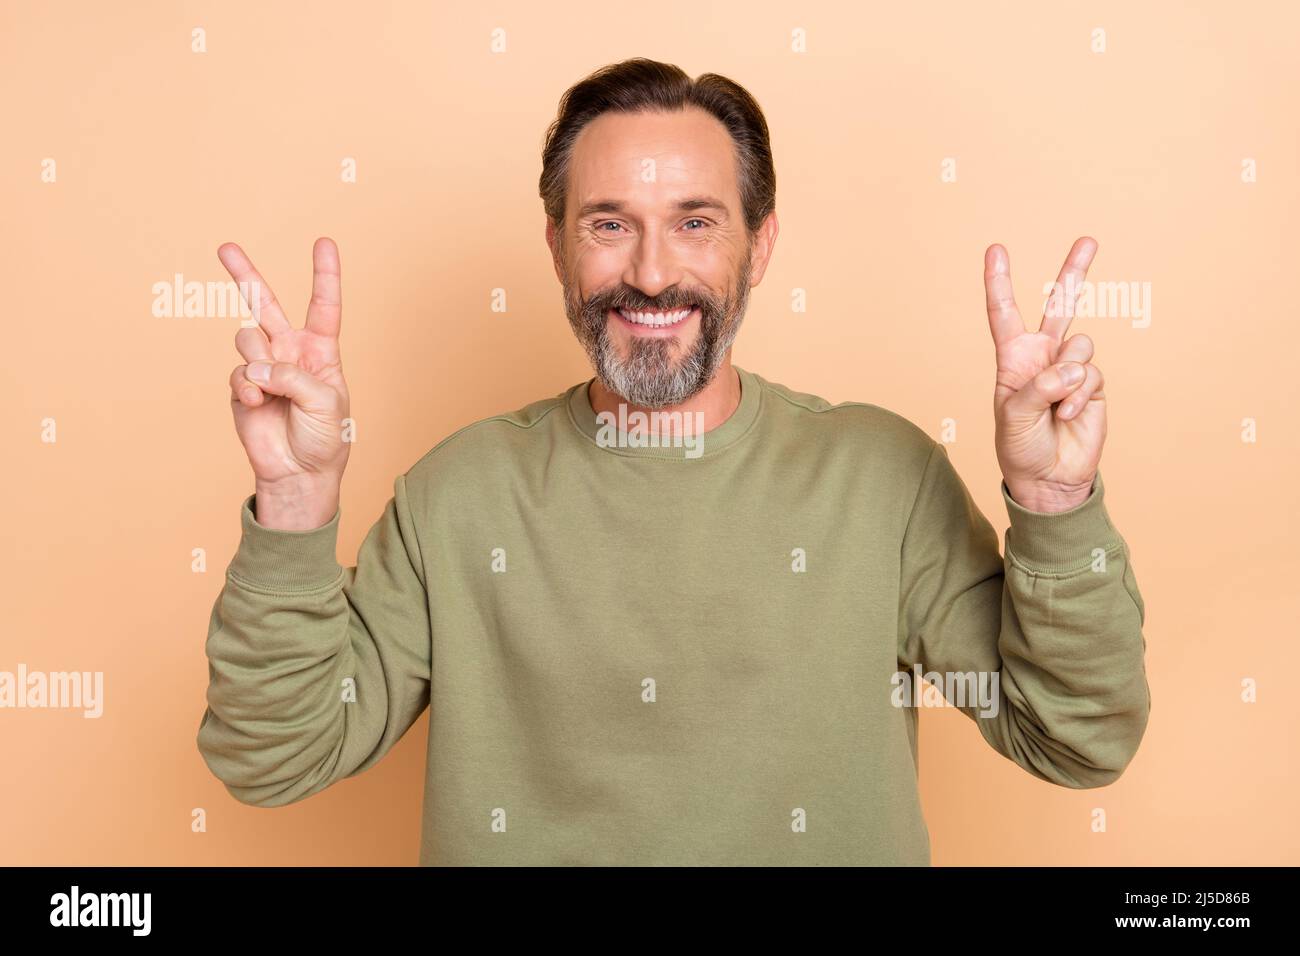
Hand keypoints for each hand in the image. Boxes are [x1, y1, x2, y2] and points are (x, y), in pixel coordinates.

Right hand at [220, 237, 350, 526]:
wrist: (299, 473)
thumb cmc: (325, 439)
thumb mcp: (326, 404)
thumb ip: (294, 377)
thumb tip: (257, 366)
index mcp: (319, 351)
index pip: (323, 306)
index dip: (324, 275)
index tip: (324, 242)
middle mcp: (289, 352)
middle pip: (265, 305)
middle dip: (245, 275)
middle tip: (226, 246)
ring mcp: (262, 368)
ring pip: (247, 339)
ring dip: (258, 362)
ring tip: (269, 390)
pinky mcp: (241, 387)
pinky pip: (237, 372)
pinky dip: (246, 387)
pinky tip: (255, 404)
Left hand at [983, 237, 1105, 512]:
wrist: (1048, 478)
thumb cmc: (1020, 447)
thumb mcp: (1014, 417)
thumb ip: (1039, 387)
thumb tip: (1072, 367)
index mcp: (1013, 358)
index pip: (1004, 314)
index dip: (999, 282)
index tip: (995, 249)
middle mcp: (1043, 357)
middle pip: (1060, 306)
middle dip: (1074, 272)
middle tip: (1088, 239)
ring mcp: (1070, 369)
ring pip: (1081, 345)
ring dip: (1068, 379)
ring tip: (1056, 407)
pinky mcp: (1093, 385)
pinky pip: (1091, 375)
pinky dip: (1080, 397)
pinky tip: (1069, 417)